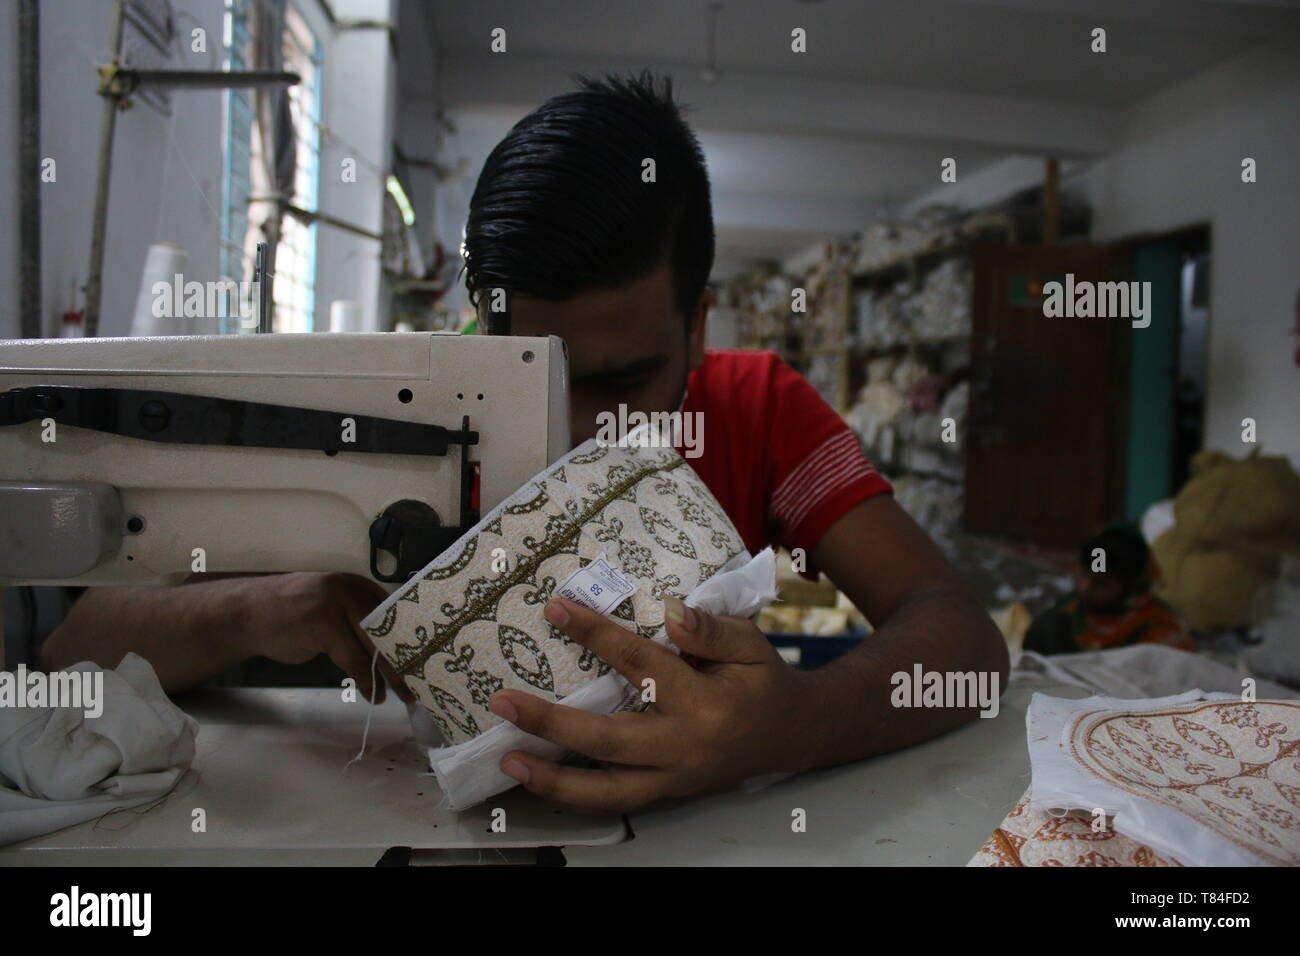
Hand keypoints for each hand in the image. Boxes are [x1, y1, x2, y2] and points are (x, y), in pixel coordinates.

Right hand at [237, 572, 411, 703]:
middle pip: (389, 627)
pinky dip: (366, 680)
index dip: (413, 637)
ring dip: (391, 673)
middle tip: (423, 681)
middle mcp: (351, 588)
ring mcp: (336, 603)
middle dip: (407, 657)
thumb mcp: (332, 609)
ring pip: (375, 644)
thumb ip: (360, 620)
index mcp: (359, 585)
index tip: (428, 659)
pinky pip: (354, 659)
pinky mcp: (323, 624)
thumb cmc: (293, 614)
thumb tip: (396, 649)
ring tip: (404, 693)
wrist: (248, 613)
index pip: (396, 612)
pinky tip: (374, 693)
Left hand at [487, 596, 827, 813]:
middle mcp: (685, 749)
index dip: (596, 635)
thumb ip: (711, 629)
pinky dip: (572, 796)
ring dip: (551, 780)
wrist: (793, 734)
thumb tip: (670, 614)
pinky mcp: (667, 795)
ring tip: (508, 761)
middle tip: (502, 702)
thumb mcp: (750, 643)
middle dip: (550, 724)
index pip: (641, 665)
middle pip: (608, 741)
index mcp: (707, 704)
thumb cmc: (763, 681)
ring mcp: (674, 781)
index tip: (556, 609)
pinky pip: (614, 804)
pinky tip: (538, 780)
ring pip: (606, 794)